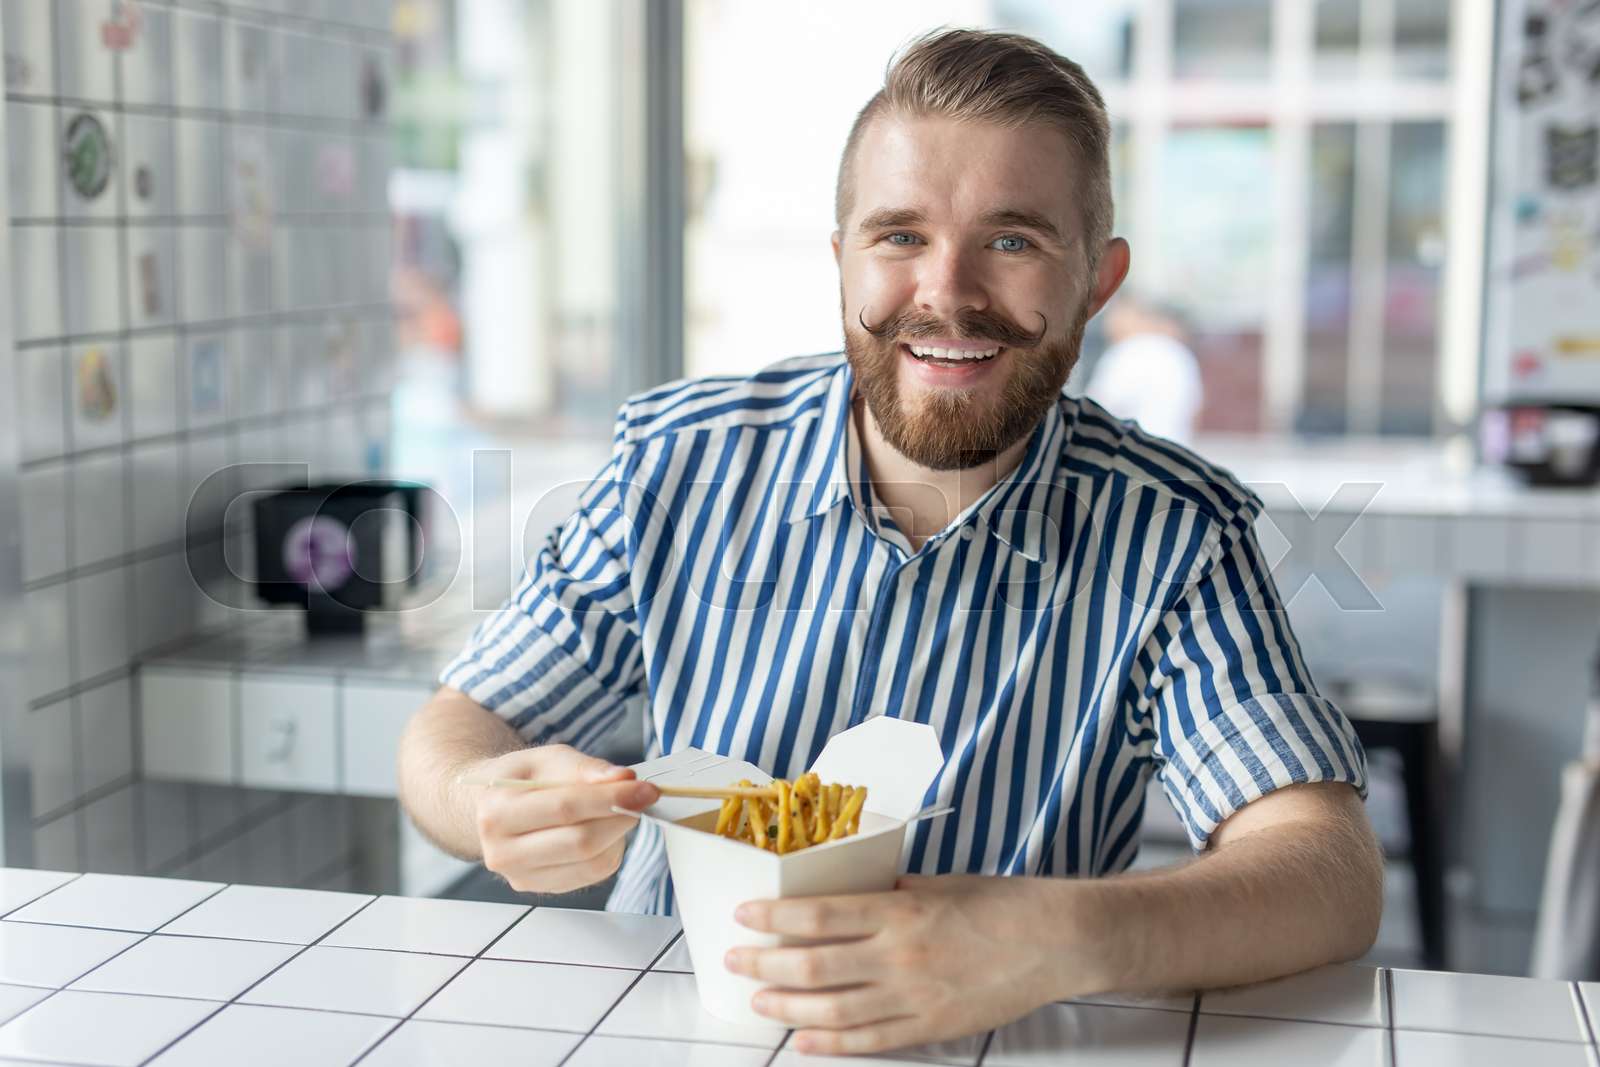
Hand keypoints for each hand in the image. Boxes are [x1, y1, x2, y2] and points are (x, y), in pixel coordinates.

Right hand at [465, 744, 657, 893]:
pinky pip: (591, 874)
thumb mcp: (548, 759)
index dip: (611, 798)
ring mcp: (521, 876)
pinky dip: (610, 849)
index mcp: (497, 812)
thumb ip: (586, 768)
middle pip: (580, 841)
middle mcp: (503, 852)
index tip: (645, 788)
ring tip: (621, 810)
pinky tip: (606, 830)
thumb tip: (624, 778)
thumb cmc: (520, 779)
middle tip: (644, 797)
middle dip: (621, 817)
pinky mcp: (542, 888)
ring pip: (591, 862)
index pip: (565, 808)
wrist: (491, 807)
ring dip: (619, 835)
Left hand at [725, 874, 1072, 1055]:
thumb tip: (847, 895)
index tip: (743, 913)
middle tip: (735, 960)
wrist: (1056, 941)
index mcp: (901, 910)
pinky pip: (871, 1041)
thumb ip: (889, 893)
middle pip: (814, 965)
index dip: (774, 916)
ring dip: (787, 1007)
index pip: (819, 914)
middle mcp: (900, 955)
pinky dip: (832, 1044)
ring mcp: (914, 997)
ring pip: (832, 1009)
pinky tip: (804, 1041)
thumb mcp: (939, 883)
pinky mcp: (931, 1027)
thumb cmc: (1001, 903)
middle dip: (765, 964)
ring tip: (757, 1001)